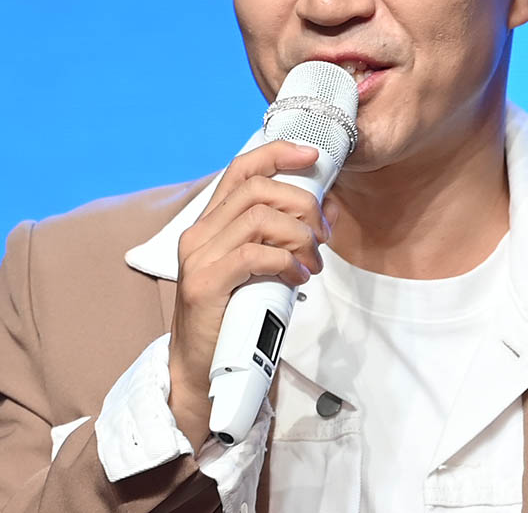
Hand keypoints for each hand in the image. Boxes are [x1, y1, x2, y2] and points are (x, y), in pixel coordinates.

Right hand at [167, 140, 339, 450]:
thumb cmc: (239, 317)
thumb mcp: (265, 268)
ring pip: (259, 218)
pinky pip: (254, 255)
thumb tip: (328, 205)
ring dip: (299, 235)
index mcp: (212, 224)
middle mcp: (199, 234)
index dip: (278, 154)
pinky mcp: (205, 285)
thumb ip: (287, 235)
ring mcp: (199, 258)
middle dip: (301, 203)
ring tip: (313, 262)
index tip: (313, 156)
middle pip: (257, 188)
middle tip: (323, 234)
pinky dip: (286, 261)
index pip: (242, 169)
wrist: (203, 372)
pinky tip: (298, 278)